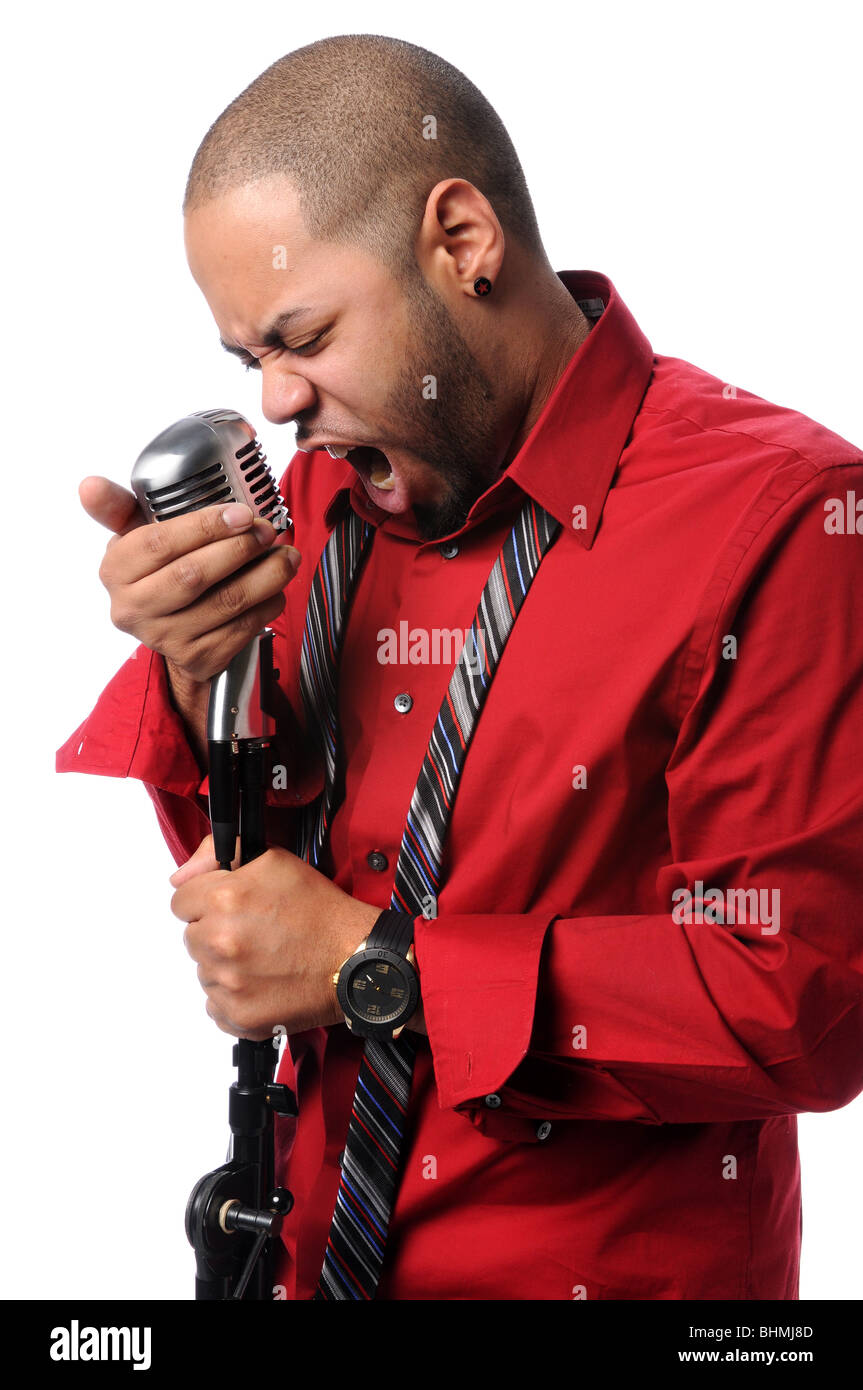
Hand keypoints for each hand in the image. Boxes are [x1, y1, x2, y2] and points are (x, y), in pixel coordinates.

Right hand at [79, 477, 301, 684]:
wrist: (168, 630)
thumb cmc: (156, 571)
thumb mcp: (134, 536)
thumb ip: (118, 507)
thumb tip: (89, 485)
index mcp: (116, 572)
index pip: (160, 543)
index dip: (205, 526)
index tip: (241, 513)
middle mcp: (135, 609)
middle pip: (194, 575)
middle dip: (240, 548)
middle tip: (266, 531)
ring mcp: (167, 638)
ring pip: (227, 603)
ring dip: (266, 575)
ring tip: (286, 556)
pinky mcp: (199, 658)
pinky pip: (243, 629)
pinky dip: (268, 604)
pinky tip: (276, 587)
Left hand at [170, 836, 388, 1037]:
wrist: (354, 959)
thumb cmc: (320, 911)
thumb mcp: (274, 861)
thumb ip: (219, 854)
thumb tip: (180, 877)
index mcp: (224, 899)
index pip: (181, 902)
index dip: (205, 901)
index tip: (228, 907)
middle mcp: (220, 942)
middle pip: (192, 938)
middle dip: (215, 932)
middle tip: (254, 932)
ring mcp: (228, 983)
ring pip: (204, 971)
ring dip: (225, 965)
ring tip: (263, 958)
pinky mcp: (238, 1015)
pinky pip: (215, 1005)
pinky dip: (234, 997)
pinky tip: (262, 983)